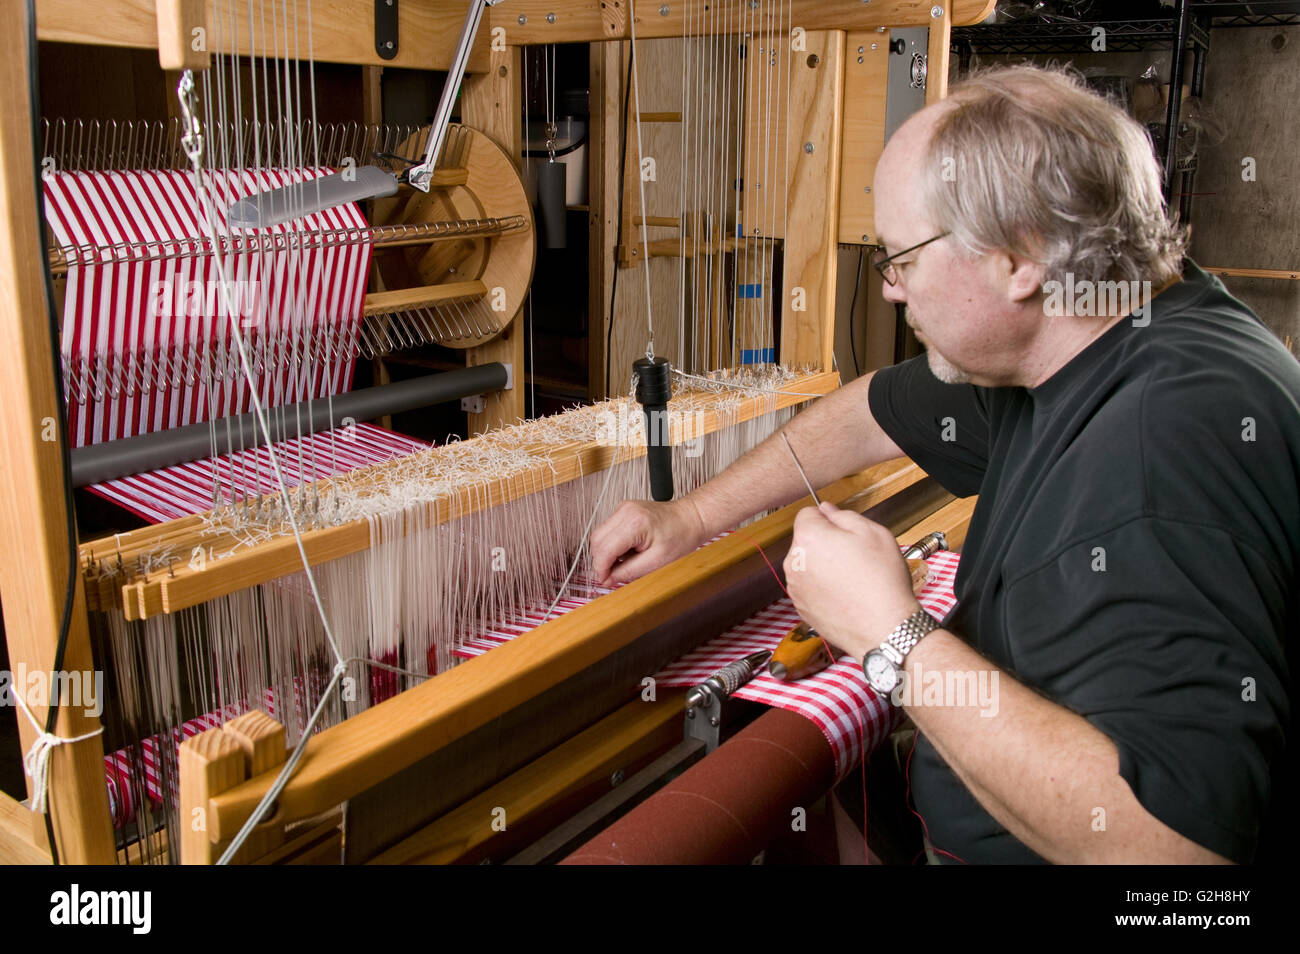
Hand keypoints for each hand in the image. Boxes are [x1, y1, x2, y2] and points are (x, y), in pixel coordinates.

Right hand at [590, 498, 707, 585]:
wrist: (690, 519)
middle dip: (602, 561)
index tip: (604, 581)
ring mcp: (623, 508)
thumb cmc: (681, 536)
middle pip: (596, 541)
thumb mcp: (657, 562)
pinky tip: (629, 550)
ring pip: (599, 535)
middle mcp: (625, 511)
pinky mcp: (623, 510)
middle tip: (613, 575)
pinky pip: (607, 530)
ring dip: (607, 553)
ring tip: (627, 560)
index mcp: (634, 523)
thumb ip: (629, 572)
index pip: (604, 549)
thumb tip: (608, 579)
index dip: (601, 569)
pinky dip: (613, 545)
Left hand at [783, 502, 920, 661]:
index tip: (843, 529)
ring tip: (852, 578)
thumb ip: (843, 516)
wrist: (884, 628)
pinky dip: (823, 588)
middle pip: (806, 540)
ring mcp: (795, 588)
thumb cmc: (881, 581)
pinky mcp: (801, 608)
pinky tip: (845, 594)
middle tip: (854, 556)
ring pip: (807, 565)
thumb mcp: (873, 532)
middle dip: (825, 542)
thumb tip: (827, 510)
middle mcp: (794, 562)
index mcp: (809, 538)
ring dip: (823, 566)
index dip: (827, 518)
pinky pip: (810, 588)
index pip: (807, 514)